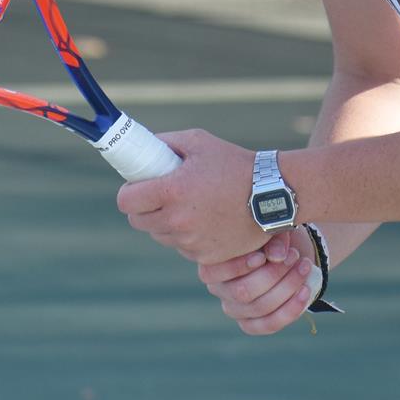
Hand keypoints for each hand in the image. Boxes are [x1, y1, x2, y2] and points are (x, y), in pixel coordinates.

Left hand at [115, 129, 270, 264]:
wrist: (273, 194)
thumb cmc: (235, 164)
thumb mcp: (198, 142)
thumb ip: (165, 143)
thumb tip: (142, 148)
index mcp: (172, 191)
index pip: (126, 201)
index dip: (129, 192)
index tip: (139, 186)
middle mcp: (178, 221)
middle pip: (138, 221)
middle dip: (144, 207)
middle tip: (161, 195)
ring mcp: (191, 242)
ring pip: (160, 235)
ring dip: (165, 223)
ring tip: (189, 206)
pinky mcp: (205, 257)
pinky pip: (182, 248)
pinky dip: (187, 236)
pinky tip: (205, 220)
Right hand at [197, 229, 320, 334]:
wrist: (285, 250)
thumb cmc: (269, 235)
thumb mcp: (269, 228)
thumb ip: (271, 238)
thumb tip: (277, 255)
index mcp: (212, 264)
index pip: (212, 273)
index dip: (237, 267)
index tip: (262, 256)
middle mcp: (219, 290)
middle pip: (242, 292)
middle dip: (273, 274)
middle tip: (293, 256)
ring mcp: (234, 310)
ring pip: (259, 308)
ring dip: (287, 287)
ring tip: (304, 267)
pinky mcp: (251, 324)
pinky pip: (269, 324)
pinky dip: (291, 309)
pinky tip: (305, 290)